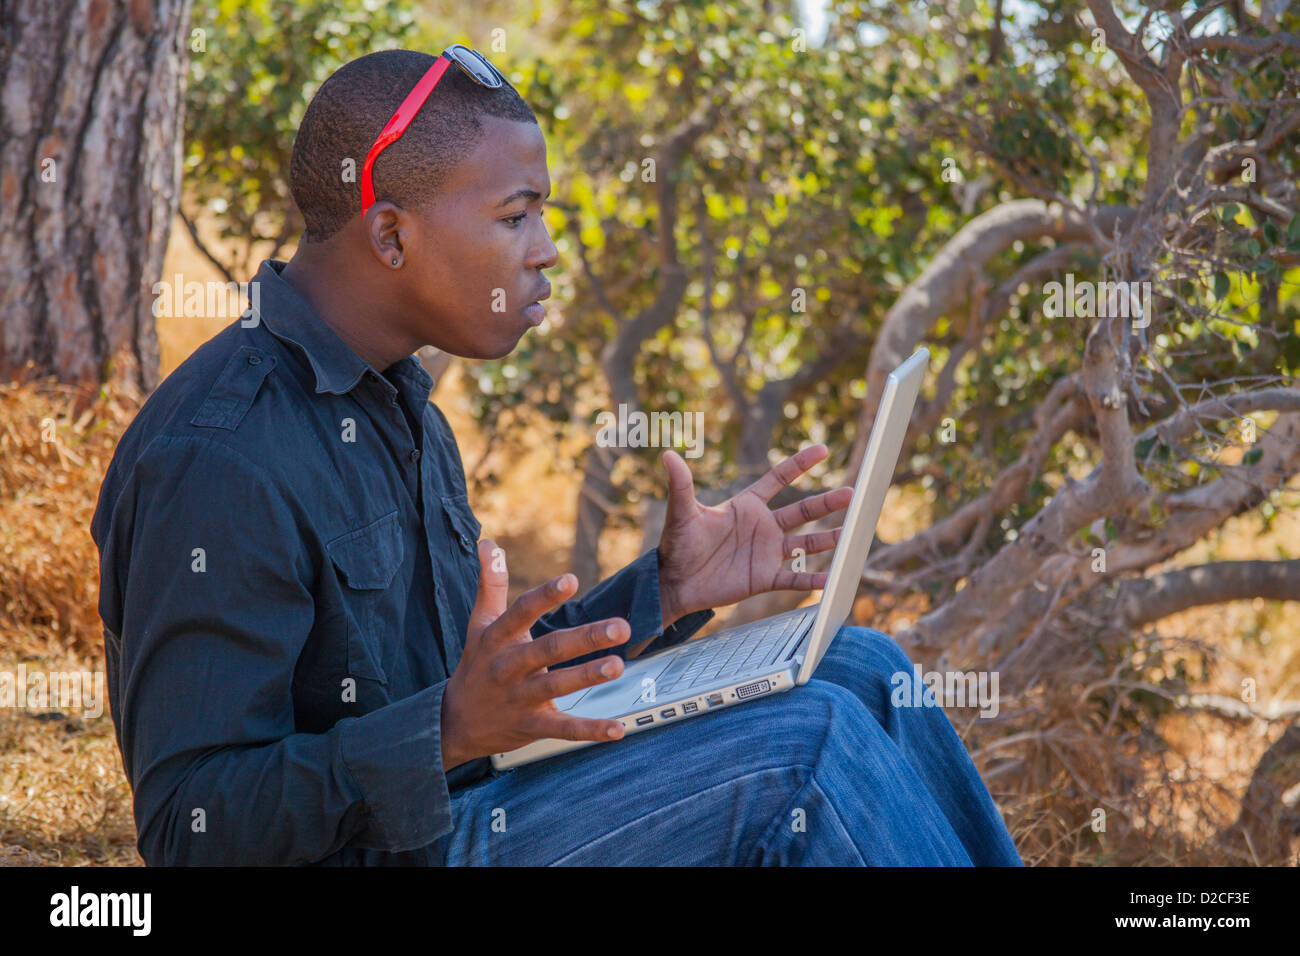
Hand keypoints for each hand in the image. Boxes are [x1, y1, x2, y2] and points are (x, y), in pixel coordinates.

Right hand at [440, 539, 629, 769]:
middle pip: (548, 649)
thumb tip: (488, 543)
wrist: (454, 722)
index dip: (545, 596)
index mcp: (498, 637)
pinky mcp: (531, 725)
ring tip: (618, 666)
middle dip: (585, 637)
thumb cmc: (476, 664)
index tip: (571, 580)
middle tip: (620, 626)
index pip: (521, 612)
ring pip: (556, 685)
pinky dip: (590, 730)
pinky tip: (616, 728)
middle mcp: (508, 666)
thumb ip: (490, 583)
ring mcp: (519, 697)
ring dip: (588, 676)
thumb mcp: (479, 623)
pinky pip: (563, 728)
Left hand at [655, 444, 851, 620]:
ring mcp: (766, 553)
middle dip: (826, 502)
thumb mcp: (682, 513)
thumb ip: (681, 485)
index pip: (778, 480)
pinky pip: (794, 578)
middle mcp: (762, 527)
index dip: (799, 464)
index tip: (822, 449)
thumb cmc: (677, 545)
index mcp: (746, 506)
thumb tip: (667, 455)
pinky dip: (812, 580)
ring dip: (828, 539)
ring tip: (852, 533)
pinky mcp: (764, 578)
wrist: (674, 582)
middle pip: (802, 511)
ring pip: (805, 544)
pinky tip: (831, 579)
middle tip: (852, 494)